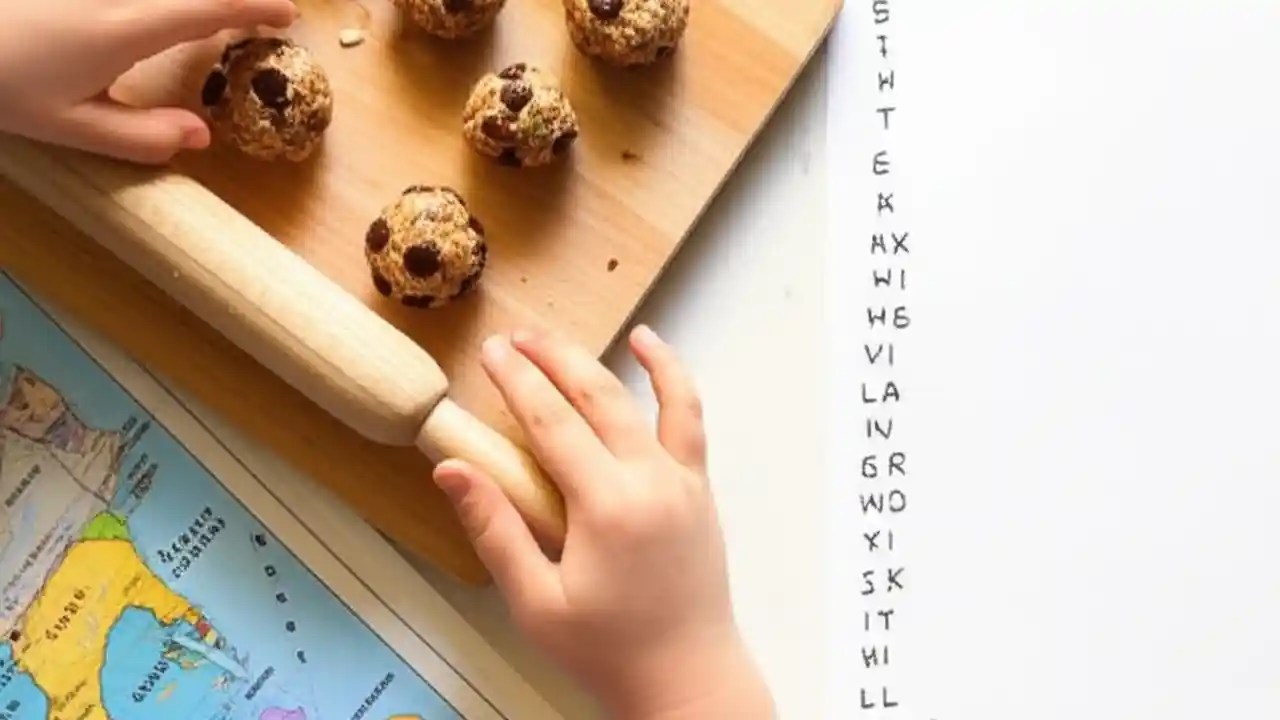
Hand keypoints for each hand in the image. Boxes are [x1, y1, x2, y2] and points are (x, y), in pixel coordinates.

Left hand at [0, 0, 295, 163]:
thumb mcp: (67, 127)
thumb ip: (140, 136)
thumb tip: (201, 136)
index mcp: (128, 27)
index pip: (212, 7)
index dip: (257, 7)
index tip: (290, 14)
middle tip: (260, 7)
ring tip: (217, 10)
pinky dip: (168, 0)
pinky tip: (165, 12)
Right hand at [433, 326, 774, 718]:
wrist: (687, 679)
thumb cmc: (608, 651)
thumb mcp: (535, 602)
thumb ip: (495, 530)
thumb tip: (452, 471)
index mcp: (607, 506)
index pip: (552, 423)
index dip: (517, 382)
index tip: (491, 353)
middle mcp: (652, 481)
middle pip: (599, 396)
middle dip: (553, 359)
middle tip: (516, 338)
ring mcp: (684, 482)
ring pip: (650, 398)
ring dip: (613, 359)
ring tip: (577, 336)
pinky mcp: (700, 491)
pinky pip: (690, 420)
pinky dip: (673, 382)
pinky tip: (655, 357)